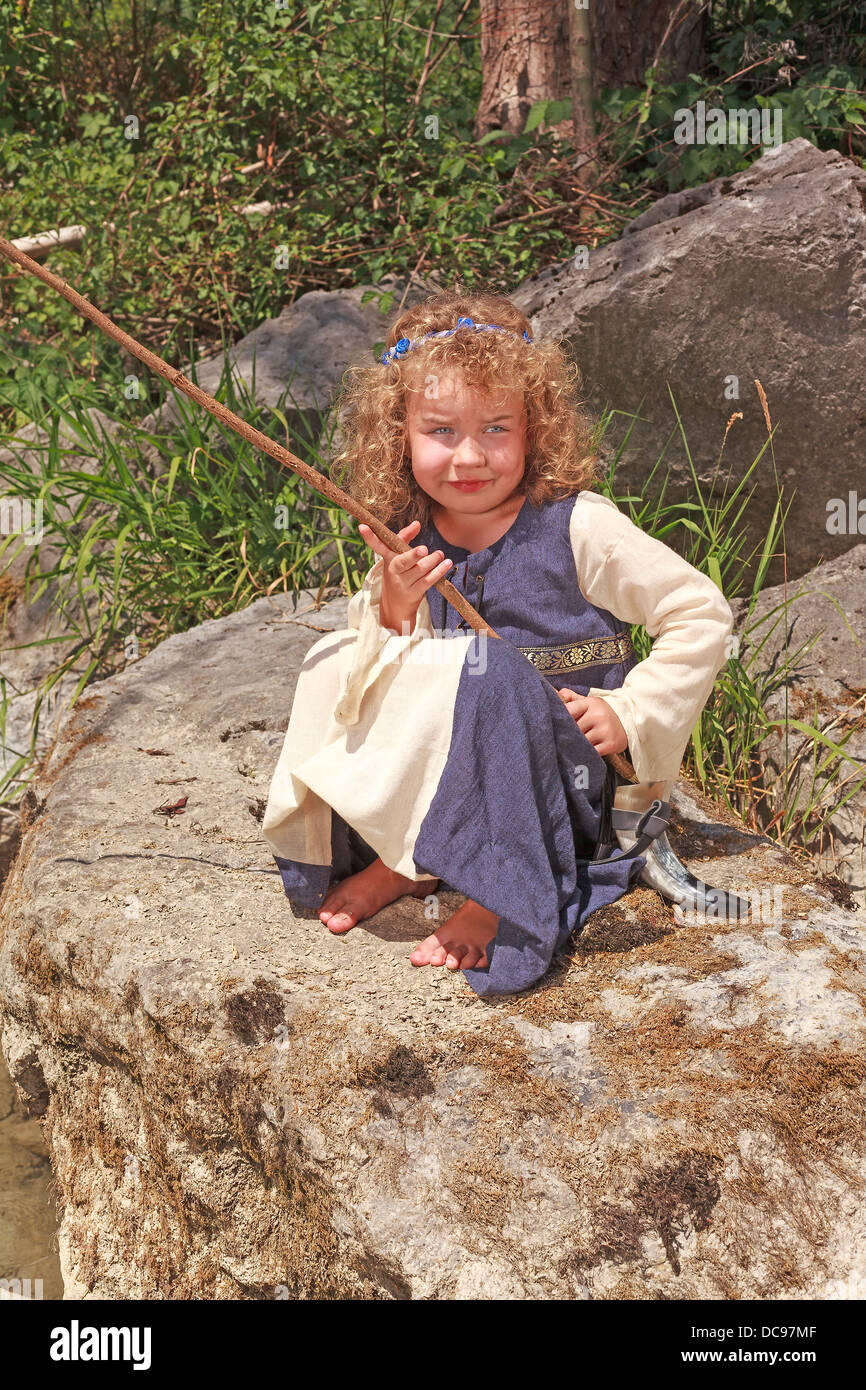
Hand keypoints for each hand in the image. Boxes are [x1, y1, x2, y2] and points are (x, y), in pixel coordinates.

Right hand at [358, 518, 452, 633]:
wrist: (395, 607)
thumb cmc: (398, 575)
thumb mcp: (396, 557)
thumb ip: (405, 538)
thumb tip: (416, 523)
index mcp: (388, 559)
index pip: (377, 546)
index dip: (370, 537)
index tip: (362, 526)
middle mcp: (393, 571)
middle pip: (402, 561)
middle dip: (413, 555)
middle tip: (423, 549)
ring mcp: (403, 583)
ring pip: (419, 570)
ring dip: (432, 561)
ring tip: (440, 554)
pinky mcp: (414, 593)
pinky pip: (428, 580)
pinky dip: (439, 571)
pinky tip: (447, 563)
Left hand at [557, 689, 627, 756]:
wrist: (628, 720)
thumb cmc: (601, 713)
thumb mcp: (589, 702)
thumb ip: (572, 698)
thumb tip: (558, 693)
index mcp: (590, 703)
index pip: (569, 711)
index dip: (561, 719)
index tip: (556, 725)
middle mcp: (598, 715)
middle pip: (574, 729)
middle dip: (568, 735)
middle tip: (562, 740)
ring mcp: (606, 730)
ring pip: (583, 742)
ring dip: (577, 745)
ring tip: (574, 747)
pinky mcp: (611, 744)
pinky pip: (594, 752)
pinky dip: (588, 754)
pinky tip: (585, 753)